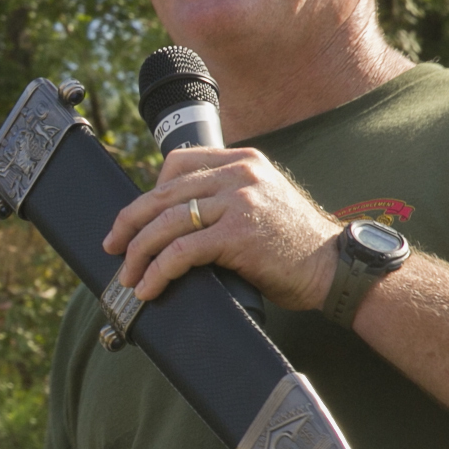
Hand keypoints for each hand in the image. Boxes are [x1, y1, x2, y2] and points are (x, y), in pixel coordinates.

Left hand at [102, 145, 339, 310]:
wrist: (336, 266)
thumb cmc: (294, 243)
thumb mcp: (261, 201)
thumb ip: (225, 197)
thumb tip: (174, 218)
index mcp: (242, 160)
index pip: (178, 163)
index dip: (149, 192)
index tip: (137, 219)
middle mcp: (238, 174)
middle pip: (163, 193)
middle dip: (130, 223)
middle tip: (112, 247)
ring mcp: (238, 202)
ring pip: (166, 223)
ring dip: (139, 253)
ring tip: (127, 276)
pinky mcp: (237, 235)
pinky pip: (181, 251)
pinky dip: (158, 271)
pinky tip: (149, 288)